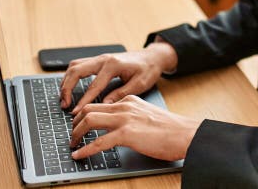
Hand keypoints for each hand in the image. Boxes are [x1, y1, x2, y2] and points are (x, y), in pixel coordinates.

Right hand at [60, 42, 177, 113]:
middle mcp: (104, 59)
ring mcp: (100, 58)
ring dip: (66, 81)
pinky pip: (79, 65)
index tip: (76, 113)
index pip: (93, 85)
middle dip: (67, 88)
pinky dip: (71, 76)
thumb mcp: (139, 84)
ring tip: (64, 98)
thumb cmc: (148, 70)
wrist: (153, 56)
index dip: (83, 101)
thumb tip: (103, 104)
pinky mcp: (99, 60)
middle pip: (76, 70)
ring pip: (75, 66)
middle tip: (64, 105)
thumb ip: (121, 94)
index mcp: (114, 65)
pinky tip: (69, 88)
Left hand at [70, 95, 200, 161]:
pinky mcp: (127, 134)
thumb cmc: (171, 130)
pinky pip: (98, 142)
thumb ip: (132, 118)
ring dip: (76, 133)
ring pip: (89, 120)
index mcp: (130, 101)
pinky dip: (85, 150)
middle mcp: (125, 106)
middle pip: (89, 108)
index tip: (79, 124)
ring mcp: (125, 119)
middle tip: (72, 134)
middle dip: (75, 122)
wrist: (186, 134)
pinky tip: (79, 156)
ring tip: (72, 144)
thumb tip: (116, 131)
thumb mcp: (147, 116)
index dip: (85, 114)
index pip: (99, 103)